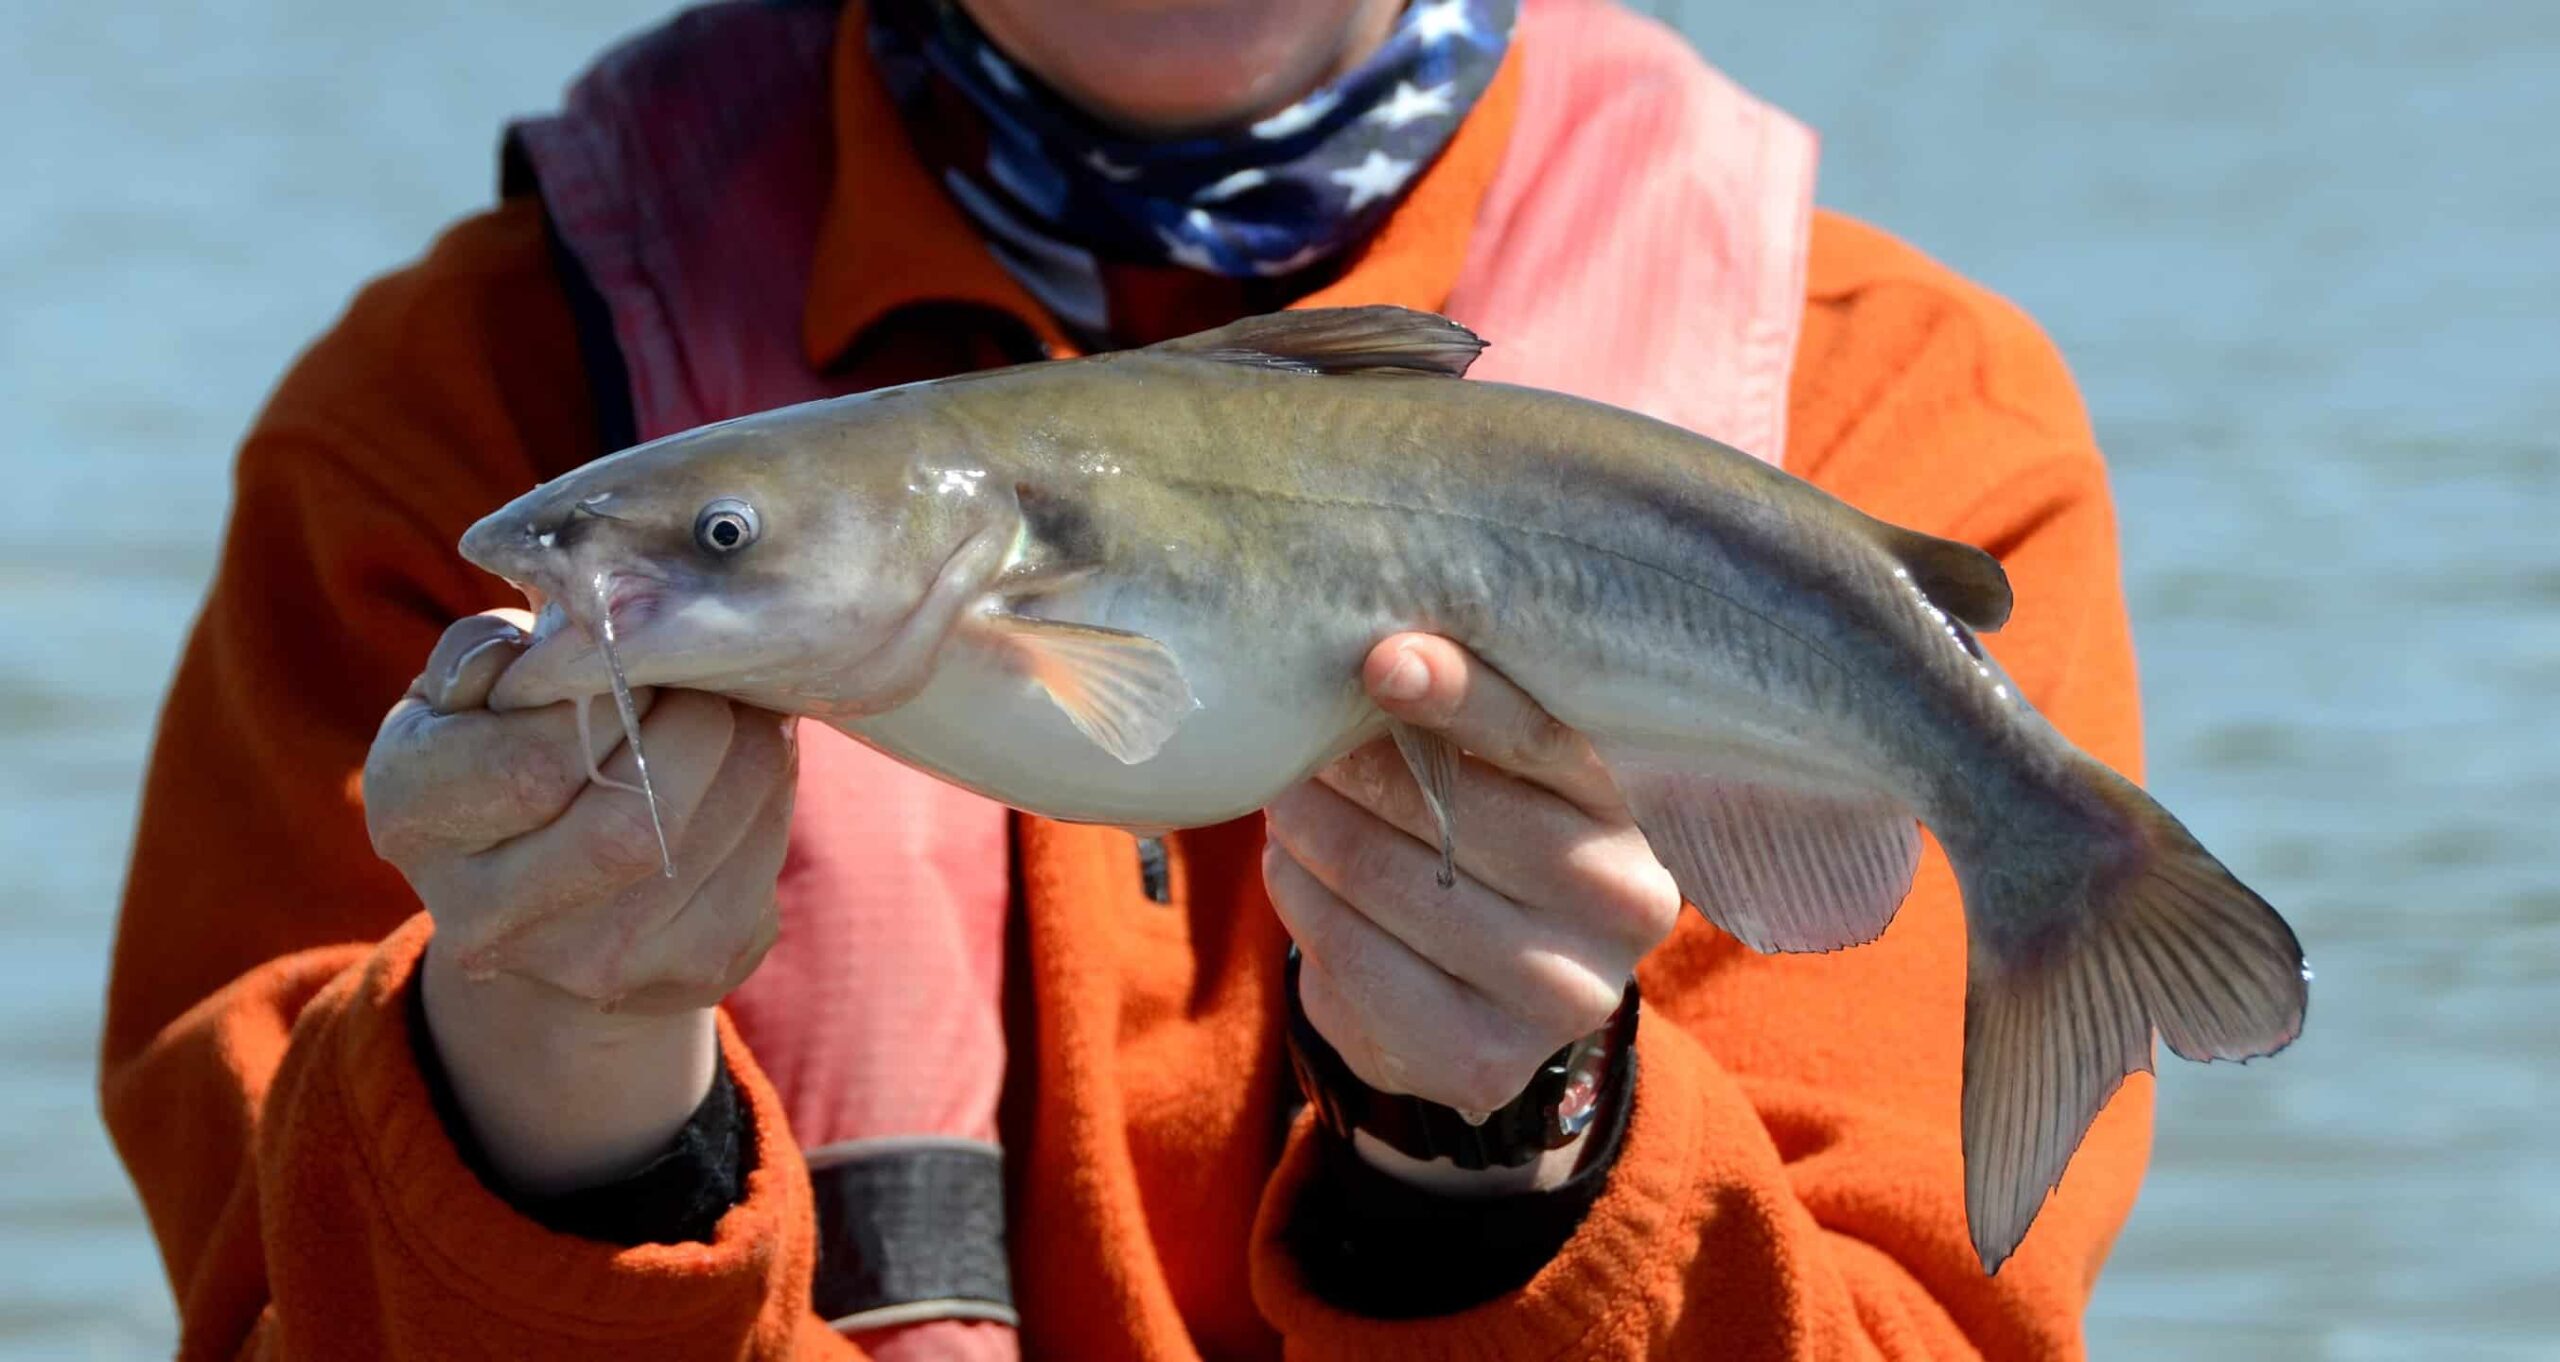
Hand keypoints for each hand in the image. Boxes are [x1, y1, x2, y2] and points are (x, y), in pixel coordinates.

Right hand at [362, 609, 796, 1193]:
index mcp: (411, 814)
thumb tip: (570, 637)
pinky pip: (759, 875)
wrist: (542, 895)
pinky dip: (772, 803)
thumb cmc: (502, 744)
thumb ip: (495, 649)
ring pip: (710, 843)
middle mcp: (485, 916)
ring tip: (736, 711)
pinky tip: (748, 771)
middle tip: (705, 679)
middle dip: (696, 726)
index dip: (611, 697)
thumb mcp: (467, 687)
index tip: (637, 656)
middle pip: (632, 825)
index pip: (535, 764)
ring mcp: (585, 966)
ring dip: (750, 753)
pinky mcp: (685, 976)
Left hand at [1262, 634, 1681, 1191]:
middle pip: (1451, 816)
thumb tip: (1375, 654)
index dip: (1462, 697)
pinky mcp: (1485, 1062)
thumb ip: (1465, 727)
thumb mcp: (1502, 784)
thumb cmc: (1483, 851)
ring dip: (1311, 830)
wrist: (1482, 1008)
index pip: (1541, 743)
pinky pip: (1353, 960)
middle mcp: (1621, 908)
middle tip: (1300, 743)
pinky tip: (1293, 871)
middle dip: (1352, 769)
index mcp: (1630, 817)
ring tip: (1289, 803)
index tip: (1382, 658)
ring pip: (1388, 882)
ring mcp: (1561, 996)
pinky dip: (1303, 899)